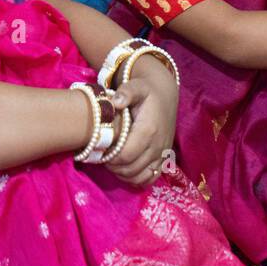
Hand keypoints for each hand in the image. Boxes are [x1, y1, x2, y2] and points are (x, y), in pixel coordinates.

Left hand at [104, 60, 177, 186]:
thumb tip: (116, 102)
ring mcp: (162, 153)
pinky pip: (152, 177)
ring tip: (113, 163)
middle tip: (104, 157)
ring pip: (140, 177)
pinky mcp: (165, 158)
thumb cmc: (146, 91)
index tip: (101, 151)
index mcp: (148, 130)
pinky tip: (127, 170)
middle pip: (131, 169)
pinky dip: (138, 179)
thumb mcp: (136, 87)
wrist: (165, 94)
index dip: (110, 158)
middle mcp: (158, 145)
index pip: (125, 156)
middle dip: (114, 167)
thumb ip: (126, 92)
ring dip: (123, 175)